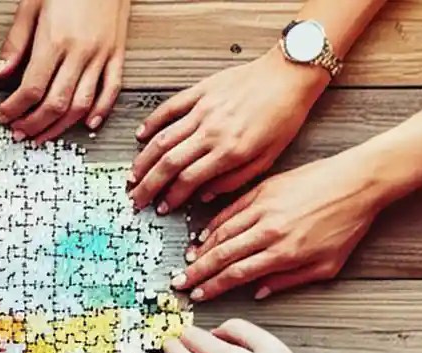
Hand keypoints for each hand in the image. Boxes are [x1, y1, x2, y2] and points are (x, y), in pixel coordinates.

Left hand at [0, 0, 128, 142]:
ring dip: (60, 126)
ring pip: (82, 104)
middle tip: (19, 133)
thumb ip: (16, 42)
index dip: (15, 109)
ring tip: (43, 135)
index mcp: (55, 40)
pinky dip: (101, 111)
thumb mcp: (31, 5)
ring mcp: (102, 55)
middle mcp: (80, 52)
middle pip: (55, 103)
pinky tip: (88, 124)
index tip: (4, 117)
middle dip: (33, 124)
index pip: (31, 88)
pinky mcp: (118, 54)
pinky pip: (111, 90)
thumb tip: (0, 73)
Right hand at [128, 49, 327, 212]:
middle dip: (148, 185)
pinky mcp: (200, 91)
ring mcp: (203, 109)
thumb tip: (204, 195)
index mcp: (230, 151)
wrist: (289, 75)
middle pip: (169, 163)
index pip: (189, 180)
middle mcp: (212, 131)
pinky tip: (140, 136)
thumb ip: (234, 179)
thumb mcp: (267, 158)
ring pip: (163, 139)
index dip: (171, 197)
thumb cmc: (283, 116)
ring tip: (133, 176)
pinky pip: (169, 108)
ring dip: (144, 160)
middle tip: (135, 198)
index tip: (161, 207)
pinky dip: (152, 122)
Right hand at [164, 321, 359, 352]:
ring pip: (222, 331)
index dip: (173, 352)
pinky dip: (232, 329)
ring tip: (205, 342)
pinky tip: (228, 338)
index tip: (168, 346)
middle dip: (185, 339)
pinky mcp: (276, 347)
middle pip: (200, 341)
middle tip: (180, 340)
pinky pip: (246, 328)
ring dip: (208, 333)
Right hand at [175, 151, 382, 301]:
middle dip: (198, 272)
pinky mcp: (264, 189)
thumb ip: (290, 280)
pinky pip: (231, 210)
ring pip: (223, 232)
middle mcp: (268, 230)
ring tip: (188, 262)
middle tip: (179, 282)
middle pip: (223, 255)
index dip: (214, 287)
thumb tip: (258, 292)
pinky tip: (204, 234)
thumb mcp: (327, 265)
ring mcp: (263, 207)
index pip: (238, 274)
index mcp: (283, 252)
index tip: (198, 295)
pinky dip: (215, 224)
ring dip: (202, 249)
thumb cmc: (348, 224)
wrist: (359, 181)